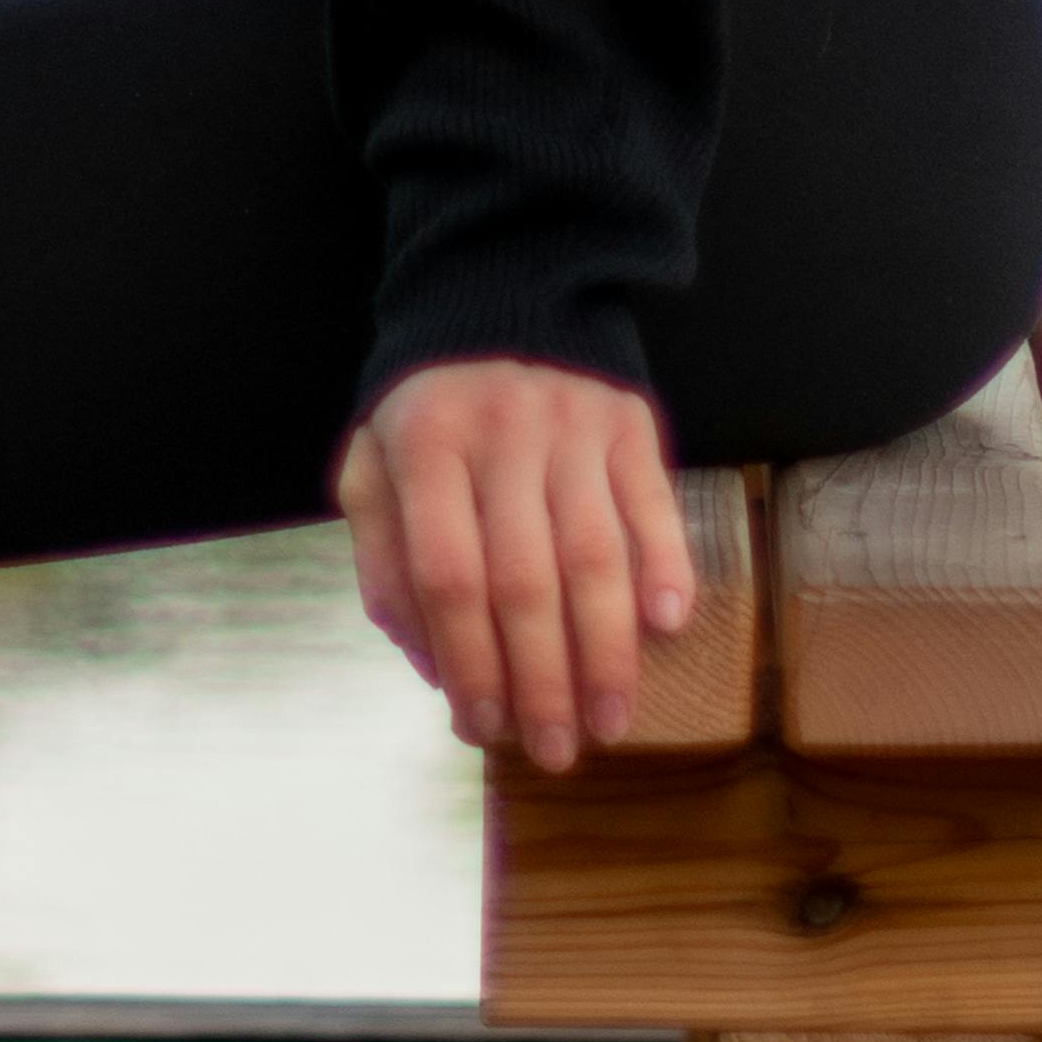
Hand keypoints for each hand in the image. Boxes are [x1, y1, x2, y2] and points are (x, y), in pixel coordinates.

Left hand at [336, 359, 693, 771]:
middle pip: (524, 580)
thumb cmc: (432, 407)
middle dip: (541, 681)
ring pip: (594, 556)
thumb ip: (385, 561)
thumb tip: (430, 667)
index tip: (482, 728)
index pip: (447, 576)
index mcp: (425, 448)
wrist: (500, 291)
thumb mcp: (375, 464)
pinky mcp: (630, 423)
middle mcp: (500, 436)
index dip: (466, 662)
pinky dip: (665, 567)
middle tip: (554, 751)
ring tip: (610, 722)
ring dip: (606, 652)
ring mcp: (572, 427)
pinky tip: (667, 626)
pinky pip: (652, 504)